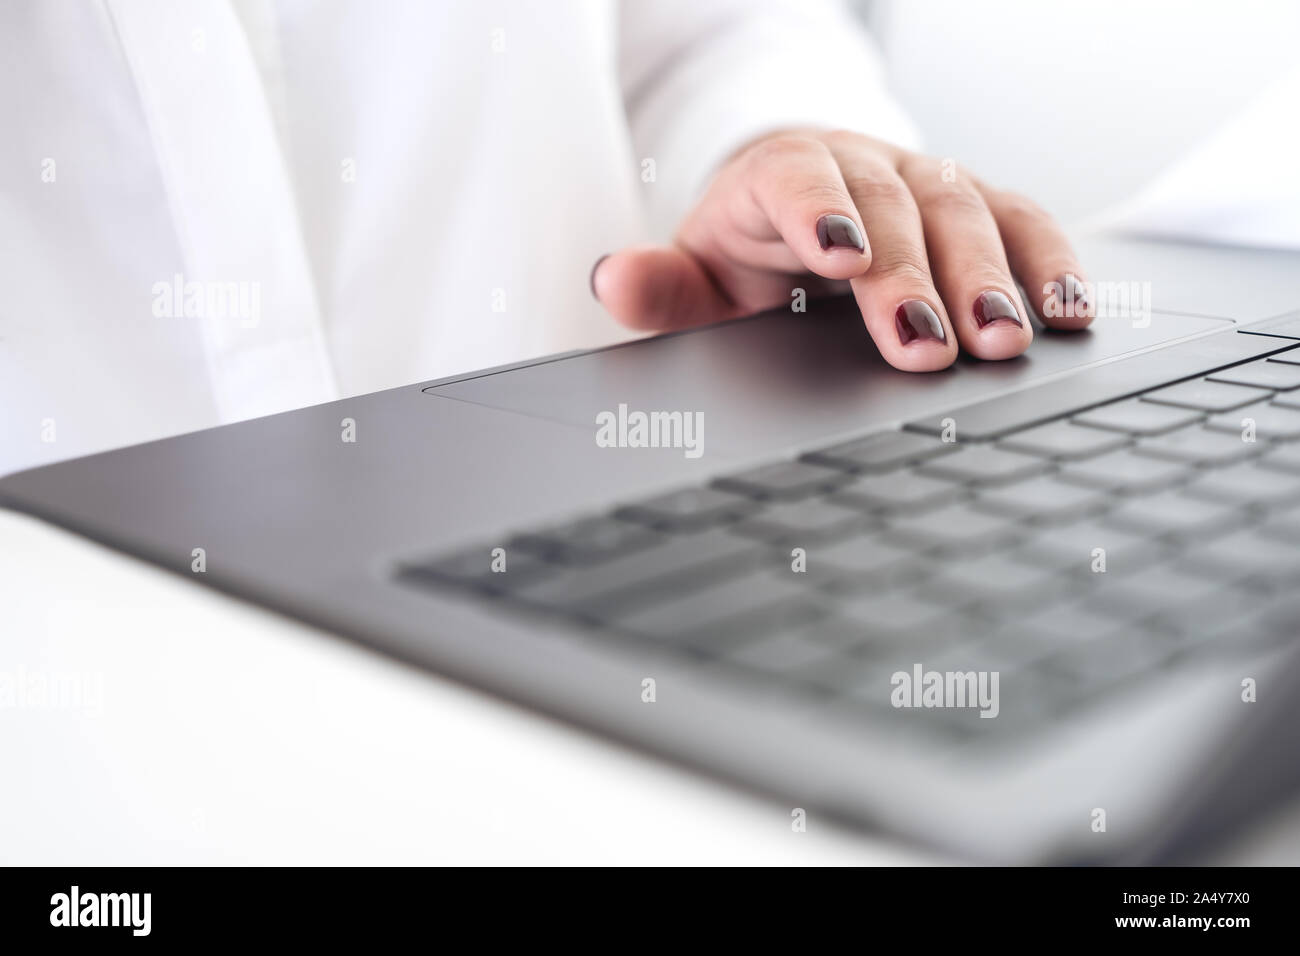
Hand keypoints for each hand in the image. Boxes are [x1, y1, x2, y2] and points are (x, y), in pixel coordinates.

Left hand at [590, 129, 1091, 371]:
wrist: (800, 215)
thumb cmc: (750, 252)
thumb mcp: (698, 275)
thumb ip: (660, 286)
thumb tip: (613, 281)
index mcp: (781, 174)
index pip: (799, 179)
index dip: (821, 212)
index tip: (840, 258)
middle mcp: (860, 167)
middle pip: (894, 206)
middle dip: (917, 275)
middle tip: (933, 343)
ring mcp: (923, 180)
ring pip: (966, 209)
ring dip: (993, 275)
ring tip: (1007, 338)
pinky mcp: (975, 204)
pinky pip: (1021, 220)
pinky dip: (1050, 262)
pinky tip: (1070, 311)